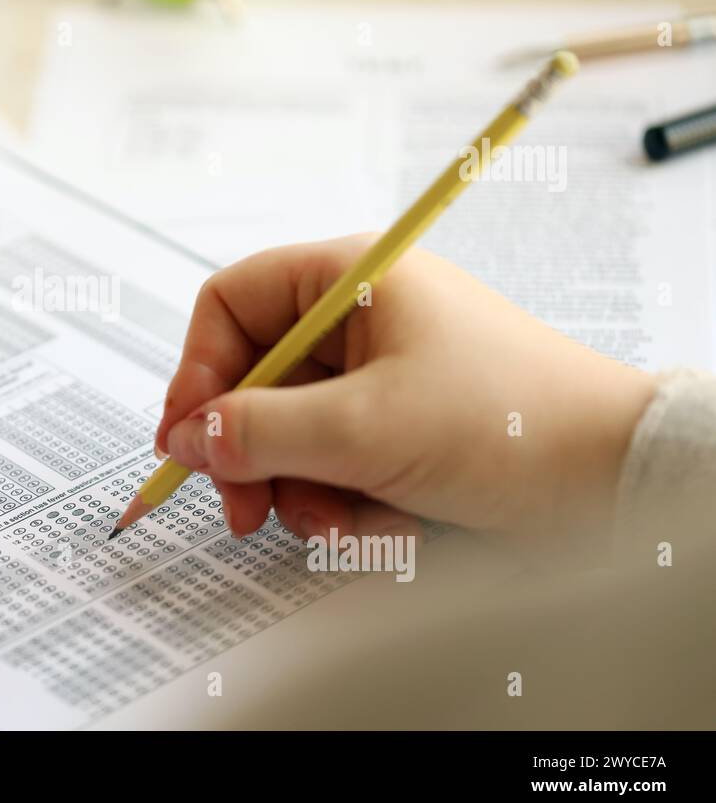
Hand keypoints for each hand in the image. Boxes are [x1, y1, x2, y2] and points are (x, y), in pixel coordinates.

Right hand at [155, 235, 656, 547]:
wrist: (617, 478)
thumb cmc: (508, 422)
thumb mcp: (363, 429)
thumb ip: (258, 433)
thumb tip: (185, 438)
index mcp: (352, 280)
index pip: (231, 304)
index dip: (197, 370)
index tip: (184, 438)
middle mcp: (360, 317)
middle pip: (255, 377)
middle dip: (250, 450)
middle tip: (244, 507)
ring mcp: (380, 373)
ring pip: (292, 430)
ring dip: (303, 487)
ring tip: (342, 522)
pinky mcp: (400, 422)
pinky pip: (335, 458)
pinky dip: (344, 498)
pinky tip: (382, 522)